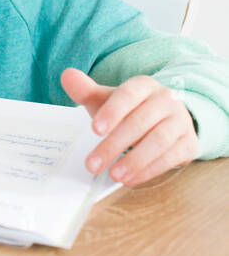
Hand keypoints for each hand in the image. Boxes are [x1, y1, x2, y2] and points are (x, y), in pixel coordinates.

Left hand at [61, 69, 197, 186]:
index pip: (128, 95)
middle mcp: (166, 100)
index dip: (112, 112)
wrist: (165, 120)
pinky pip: (171, 157)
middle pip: (139, 122)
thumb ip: (85, 90)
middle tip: (93, 164)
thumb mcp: (106, 99)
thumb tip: (67, 76)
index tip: (94, 130)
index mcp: (144, 85)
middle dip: (114, 145)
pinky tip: (130, 179)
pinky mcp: (189, 143)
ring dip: (134, 161)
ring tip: (113, 175)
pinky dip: (149, 170)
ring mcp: (181, 121)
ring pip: (158, 141)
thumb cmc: (128, 110)